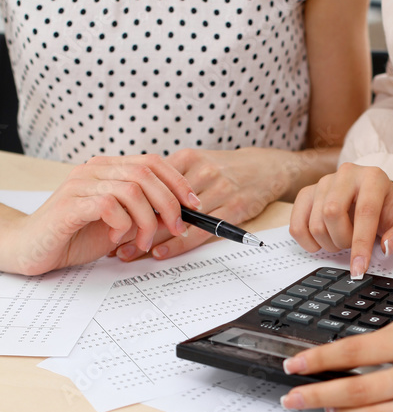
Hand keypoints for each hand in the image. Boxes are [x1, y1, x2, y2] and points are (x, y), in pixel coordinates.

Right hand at [2, 154, 199, 275]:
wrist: (32, 247)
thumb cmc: (74, 235)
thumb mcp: (120, 224)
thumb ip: (144, 215)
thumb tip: (177, 216)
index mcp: (108, 170)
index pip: (152, 162)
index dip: (177, 182)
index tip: (194, 205)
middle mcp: (95, 171)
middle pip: (146, 173)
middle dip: (170, 204)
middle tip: (176, 228)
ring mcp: (81, 184)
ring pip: (132, 190)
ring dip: (146, 221)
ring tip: (142, 243)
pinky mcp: (70, 204)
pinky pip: (108, 206)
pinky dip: (121, 225)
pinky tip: (115, 240)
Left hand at [117, 147, 306, 261]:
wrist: (266, 168)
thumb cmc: (226, 169)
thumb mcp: (197, 163)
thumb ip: (169, 178)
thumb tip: (134, 197)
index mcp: (187, 159)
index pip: (150, 183)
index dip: (127, 203)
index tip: (107, 217)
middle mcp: (202, 172)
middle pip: (159, 202)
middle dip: (133, 223)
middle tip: (111, 241)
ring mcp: (219, 190)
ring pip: (177, 218)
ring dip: (150, 238)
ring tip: (129, 252)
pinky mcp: (234, 208)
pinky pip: (200, 230)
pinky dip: (178, 243)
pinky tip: (161, 252)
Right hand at [289, 163, 392, 278]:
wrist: (372, 195)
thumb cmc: (386, 210)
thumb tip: (387, 246)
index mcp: (373, 178)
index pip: (364, 212)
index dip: (361, 244)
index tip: (358, 269)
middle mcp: (346, 174)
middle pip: (332, 213)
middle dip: (342, 240)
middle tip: (351, 244)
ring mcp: (323, 182)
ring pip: (315, 223)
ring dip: (328, 243)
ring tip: (340, 239)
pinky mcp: (307, 193)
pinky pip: (296, 224)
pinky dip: (307, 241)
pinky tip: (320, 241)